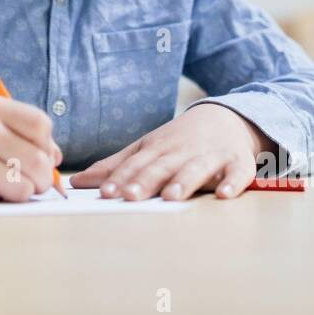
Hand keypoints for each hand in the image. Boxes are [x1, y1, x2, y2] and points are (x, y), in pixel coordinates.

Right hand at [0, 94, 62, 201]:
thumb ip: (22, 132)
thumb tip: (56, 159)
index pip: (41, 125)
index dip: (46, 145)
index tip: (36, 154)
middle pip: (40, 159)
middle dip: (42, 177)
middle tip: (30, 180)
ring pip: (28, 184)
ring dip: (25, 190)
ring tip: (8, 185)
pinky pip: (5, 198)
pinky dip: (3, 198)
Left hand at [71, 102, 275, 200]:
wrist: (227, 117)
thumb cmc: (179, 140)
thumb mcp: (147, 148)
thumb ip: (114, 166)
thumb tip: (76, 182)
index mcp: (157, 149)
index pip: (135, 164)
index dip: (120, 178)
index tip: (105, 193)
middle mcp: (182, 152)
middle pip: (162, 166)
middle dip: (145, 180)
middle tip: (130, 196)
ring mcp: (210, 157)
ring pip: (196, 169)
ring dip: (183, 181)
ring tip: (170, 196)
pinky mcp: (237, 163)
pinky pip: (236, 174)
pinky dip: (232, 183)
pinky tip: (223, 194)